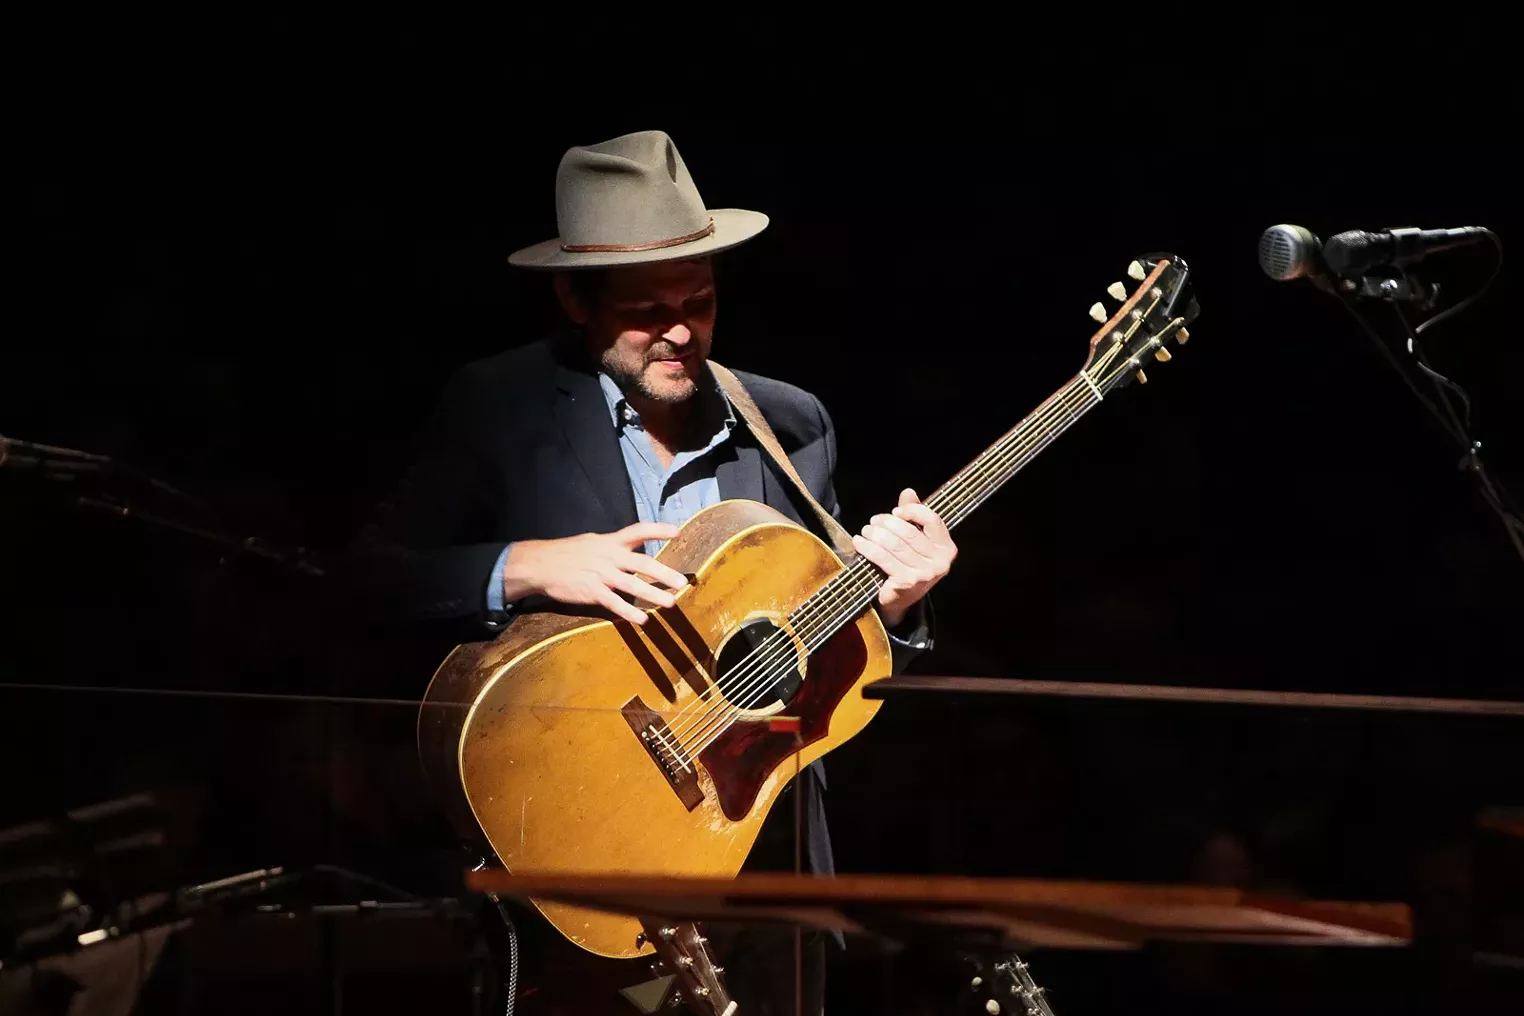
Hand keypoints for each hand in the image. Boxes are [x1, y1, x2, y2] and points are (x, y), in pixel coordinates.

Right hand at [501, 522, 689, 624]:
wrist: (539, 564)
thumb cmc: (566, 553)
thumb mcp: (591, 542)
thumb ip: (612, 547)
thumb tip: (630, 550)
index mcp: (609, 541)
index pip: (637, 531)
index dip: (658, 530)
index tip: (677, 532)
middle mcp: (608, 556)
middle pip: (641, 562)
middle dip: (663, 573)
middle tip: (682, 582)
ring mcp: (600, 574)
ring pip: (631, 584)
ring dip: (652, 594)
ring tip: (670, 603)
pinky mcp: (591, 591)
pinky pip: (614, 603)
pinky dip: (629, 612)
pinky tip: (642, 619)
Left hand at [851, 488, 956, 629]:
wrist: (900, 600)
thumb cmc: (909, 564)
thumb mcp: (916, 540)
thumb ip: (914, 516)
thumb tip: (908, 492)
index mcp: (946, 548)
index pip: (932, 520)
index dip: (912, 511)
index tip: (896, 511)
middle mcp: (940, 562)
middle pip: (909, 532)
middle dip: (887, 523)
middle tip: (873, 521)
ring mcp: (924, 574)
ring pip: (894, 544)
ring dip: (875, 534)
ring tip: (866, 531)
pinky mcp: (907, 582)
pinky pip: (883, 558)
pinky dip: (868, 548)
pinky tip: (860, 542)